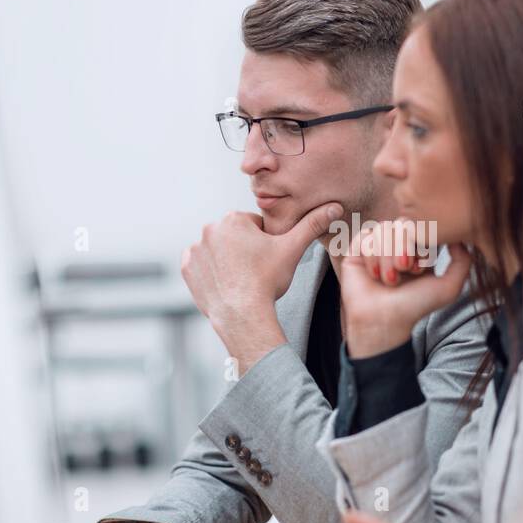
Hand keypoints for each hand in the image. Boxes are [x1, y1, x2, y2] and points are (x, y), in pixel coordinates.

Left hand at [181, 202, 342, 370]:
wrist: (243, 314)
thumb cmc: (267, 281)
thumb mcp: (293, 249)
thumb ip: (312, 225)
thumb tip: (334, 207)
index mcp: (234, 219)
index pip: (254, 226)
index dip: (265, 243)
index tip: (268, 259)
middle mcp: (210, 229)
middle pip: (235, 237)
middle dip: (245, 250)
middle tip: (257, 271)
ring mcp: (196, 249)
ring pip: (219, 250)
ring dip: (229, 260)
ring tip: (242, 279)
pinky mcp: (188, 268)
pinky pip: (201, 265)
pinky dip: (212, 272)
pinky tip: (226, 283)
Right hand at [337, 221, 472, 357]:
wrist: (384, 321)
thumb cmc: (415, 306)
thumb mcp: (448, 287)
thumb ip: (463, 262)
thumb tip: (457, 237)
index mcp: (419, 247)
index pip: (423, 224)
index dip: (422, 243)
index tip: (420, 269)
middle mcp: (399, 243)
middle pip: (403, 222)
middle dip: (404, 248)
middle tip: (404, 272)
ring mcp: (378, 244)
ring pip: (384, 228)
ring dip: (388, 256)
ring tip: (390, 279)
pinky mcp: (357, 249)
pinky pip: (366, 236)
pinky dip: (372, 257)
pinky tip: (374, 275)